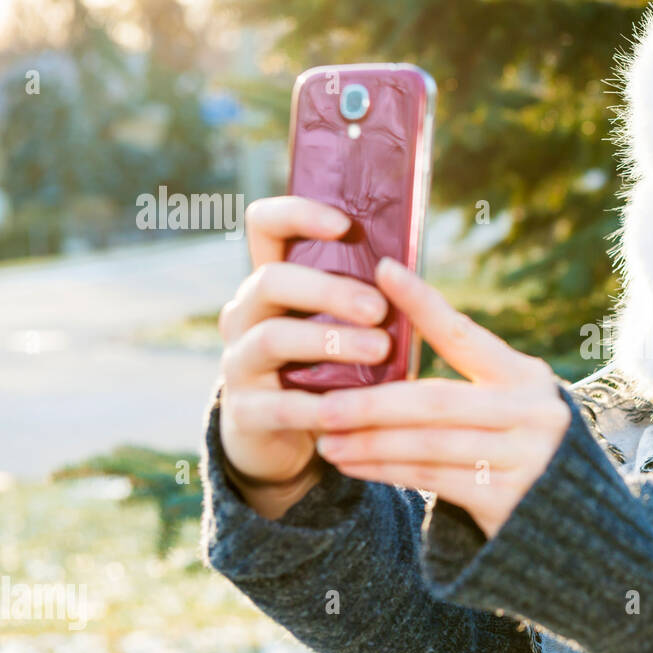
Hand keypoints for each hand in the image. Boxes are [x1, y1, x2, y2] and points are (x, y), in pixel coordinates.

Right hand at [216, 196, 392, 511]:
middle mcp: (245, 314)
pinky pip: (279, 405)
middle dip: (328, 290)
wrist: (283, 439)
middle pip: (270, 280)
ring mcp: (238, 362)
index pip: (265, 226)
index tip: (343, 224)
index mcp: (273, 282)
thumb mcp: (344, 328)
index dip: (297, 214)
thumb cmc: (329, 369)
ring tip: (380, 350)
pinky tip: (353, 409)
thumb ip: (367, 299)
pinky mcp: (244, 412)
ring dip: (330, 341)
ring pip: (272, 337)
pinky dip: (320, 406)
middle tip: (378, 308)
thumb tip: (413, 274)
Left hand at [309, 257, 570, 539]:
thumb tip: (381, 340)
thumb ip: (465, 378)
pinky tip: (352, 466)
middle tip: (322, 404)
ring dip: (369, 443)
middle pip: (436, 401)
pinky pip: (433, 481)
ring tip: (326, 440)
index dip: (424, 303)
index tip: (383, 270)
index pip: (465, 335)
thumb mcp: (507, 401)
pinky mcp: (506, 499)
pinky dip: (387, 472)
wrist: (573, 517)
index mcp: (526, 376)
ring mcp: (523, 457)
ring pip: (428, 446)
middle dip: (372, 404)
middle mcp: (531, 412)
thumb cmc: (518, 444)